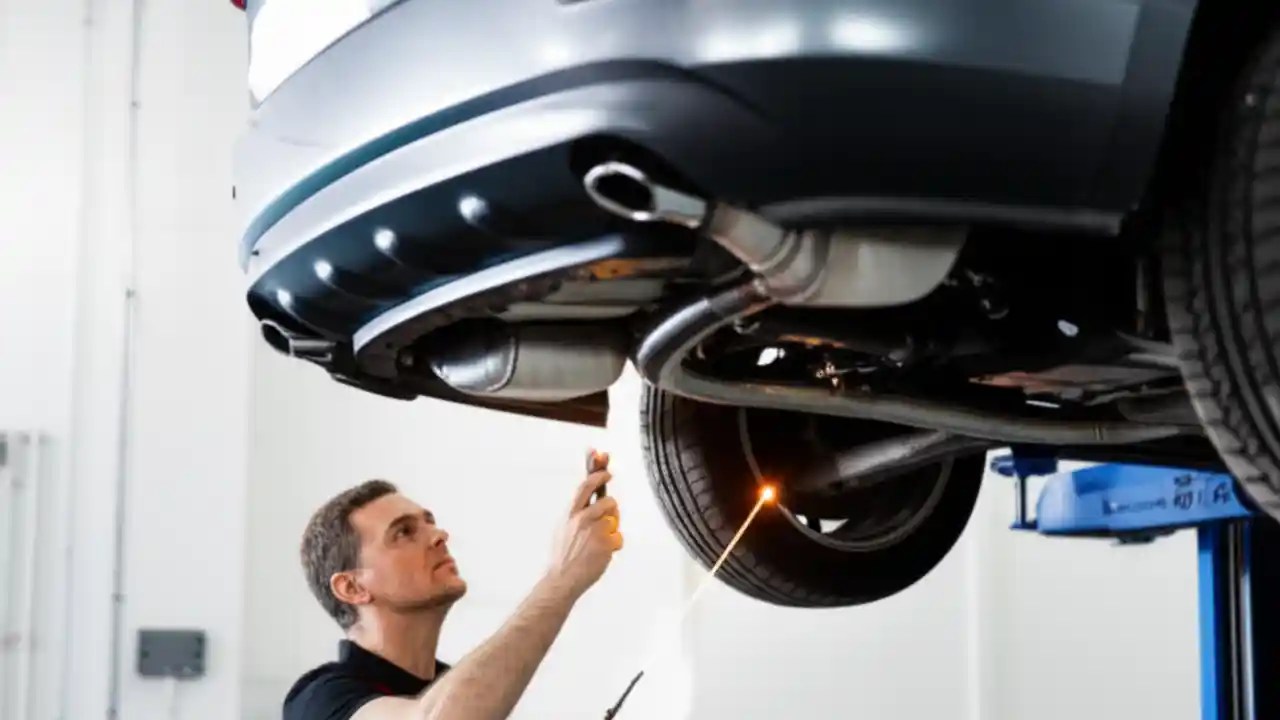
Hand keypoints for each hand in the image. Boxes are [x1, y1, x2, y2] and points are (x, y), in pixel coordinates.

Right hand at [546, 450, 622, 599]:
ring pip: (614, 516)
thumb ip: (577, 513)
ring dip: (612, 524)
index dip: (595, 471)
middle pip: (605, 499)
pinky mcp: (605, 543)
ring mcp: (594, 531)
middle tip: (610, 495)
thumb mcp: (565, 528)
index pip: (584, 487)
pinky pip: (618, 537)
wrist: (562, 579)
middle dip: (610, 497)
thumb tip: (590, 500)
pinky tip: (603, 554)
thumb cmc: (565, 555)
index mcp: (571, 515)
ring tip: (600, 540)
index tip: (602, 458)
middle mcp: (582, 519)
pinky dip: (615, 545)